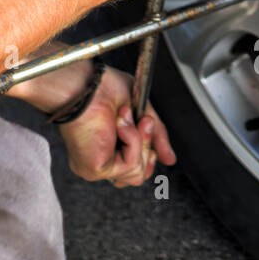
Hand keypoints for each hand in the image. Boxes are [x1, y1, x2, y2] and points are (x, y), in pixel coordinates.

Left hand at [58, 62, 175, 187]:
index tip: (149, 129)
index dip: (147, 156)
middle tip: (143, 120)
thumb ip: (156, 138)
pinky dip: (132, 141)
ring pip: (137, 172)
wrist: (88, 85)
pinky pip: (130, 165)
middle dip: (146, 145)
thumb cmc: (103, 89)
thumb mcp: (140, 112)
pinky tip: (120, 125)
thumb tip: (170, 159)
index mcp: (105, 149)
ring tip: (126, 118)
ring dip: (138, 141)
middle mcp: (99, 160)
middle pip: (139, 174)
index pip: (134, 170)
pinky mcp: (95, 169)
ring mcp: (96, 166)